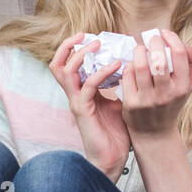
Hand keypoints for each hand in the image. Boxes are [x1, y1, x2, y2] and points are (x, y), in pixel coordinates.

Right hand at [50, 33, 130, 179]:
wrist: (112, 157)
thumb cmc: (116, 130)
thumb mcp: (118, 100)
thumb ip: (120, 84)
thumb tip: (134, 64)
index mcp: (82, 90)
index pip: (68, 64)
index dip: (75, 47)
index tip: (92, 35)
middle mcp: (75, 94)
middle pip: (58, 64)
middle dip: (69, 46)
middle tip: (87, 35)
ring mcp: (76, 102)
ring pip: (65, 71)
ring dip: (81, 54)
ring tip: (99, 44)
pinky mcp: (83, 111)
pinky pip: (87, 86)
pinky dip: (101, 72)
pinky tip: (116, 65)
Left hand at [119, 29, 191, 142]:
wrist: (155, 133)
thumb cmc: (172, 101)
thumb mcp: (188, 84)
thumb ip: (191, 61)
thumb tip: (179, 41)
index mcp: (182, 87)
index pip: (180, 55)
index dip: (172, 39)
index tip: (165, 33)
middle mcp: (166, 94)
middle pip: (159, 60)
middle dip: (154, 43)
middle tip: (151, 38)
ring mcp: (148, 100)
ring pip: (140, 66)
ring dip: (138, 51)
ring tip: (140, 49)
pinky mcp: (131, 104)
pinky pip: (128, 76)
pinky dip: (129, 65)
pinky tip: (132, 65)